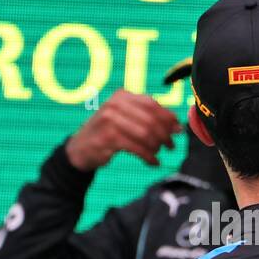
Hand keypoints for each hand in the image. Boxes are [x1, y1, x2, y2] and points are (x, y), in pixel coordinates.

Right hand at [64, 89, 181, 170]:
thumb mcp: (124, 117)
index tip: (178, 129)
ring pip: (145, 134)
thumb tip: (177, 125)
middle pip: (151, 120)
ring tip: (160, 153)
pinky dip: (148, 156)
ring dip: (157, 146)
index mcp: (121, 96)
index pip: (152, 104)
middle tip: (171, 145)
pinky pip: (137, 148)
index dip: (168, 117)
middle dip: (165, 134)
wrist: (80, 148)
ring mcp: (110, 121)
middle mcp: (115, 105)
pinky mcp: (108, 138)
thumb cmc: (107, 132)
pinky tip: (153, 162)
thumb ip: (148, 117)